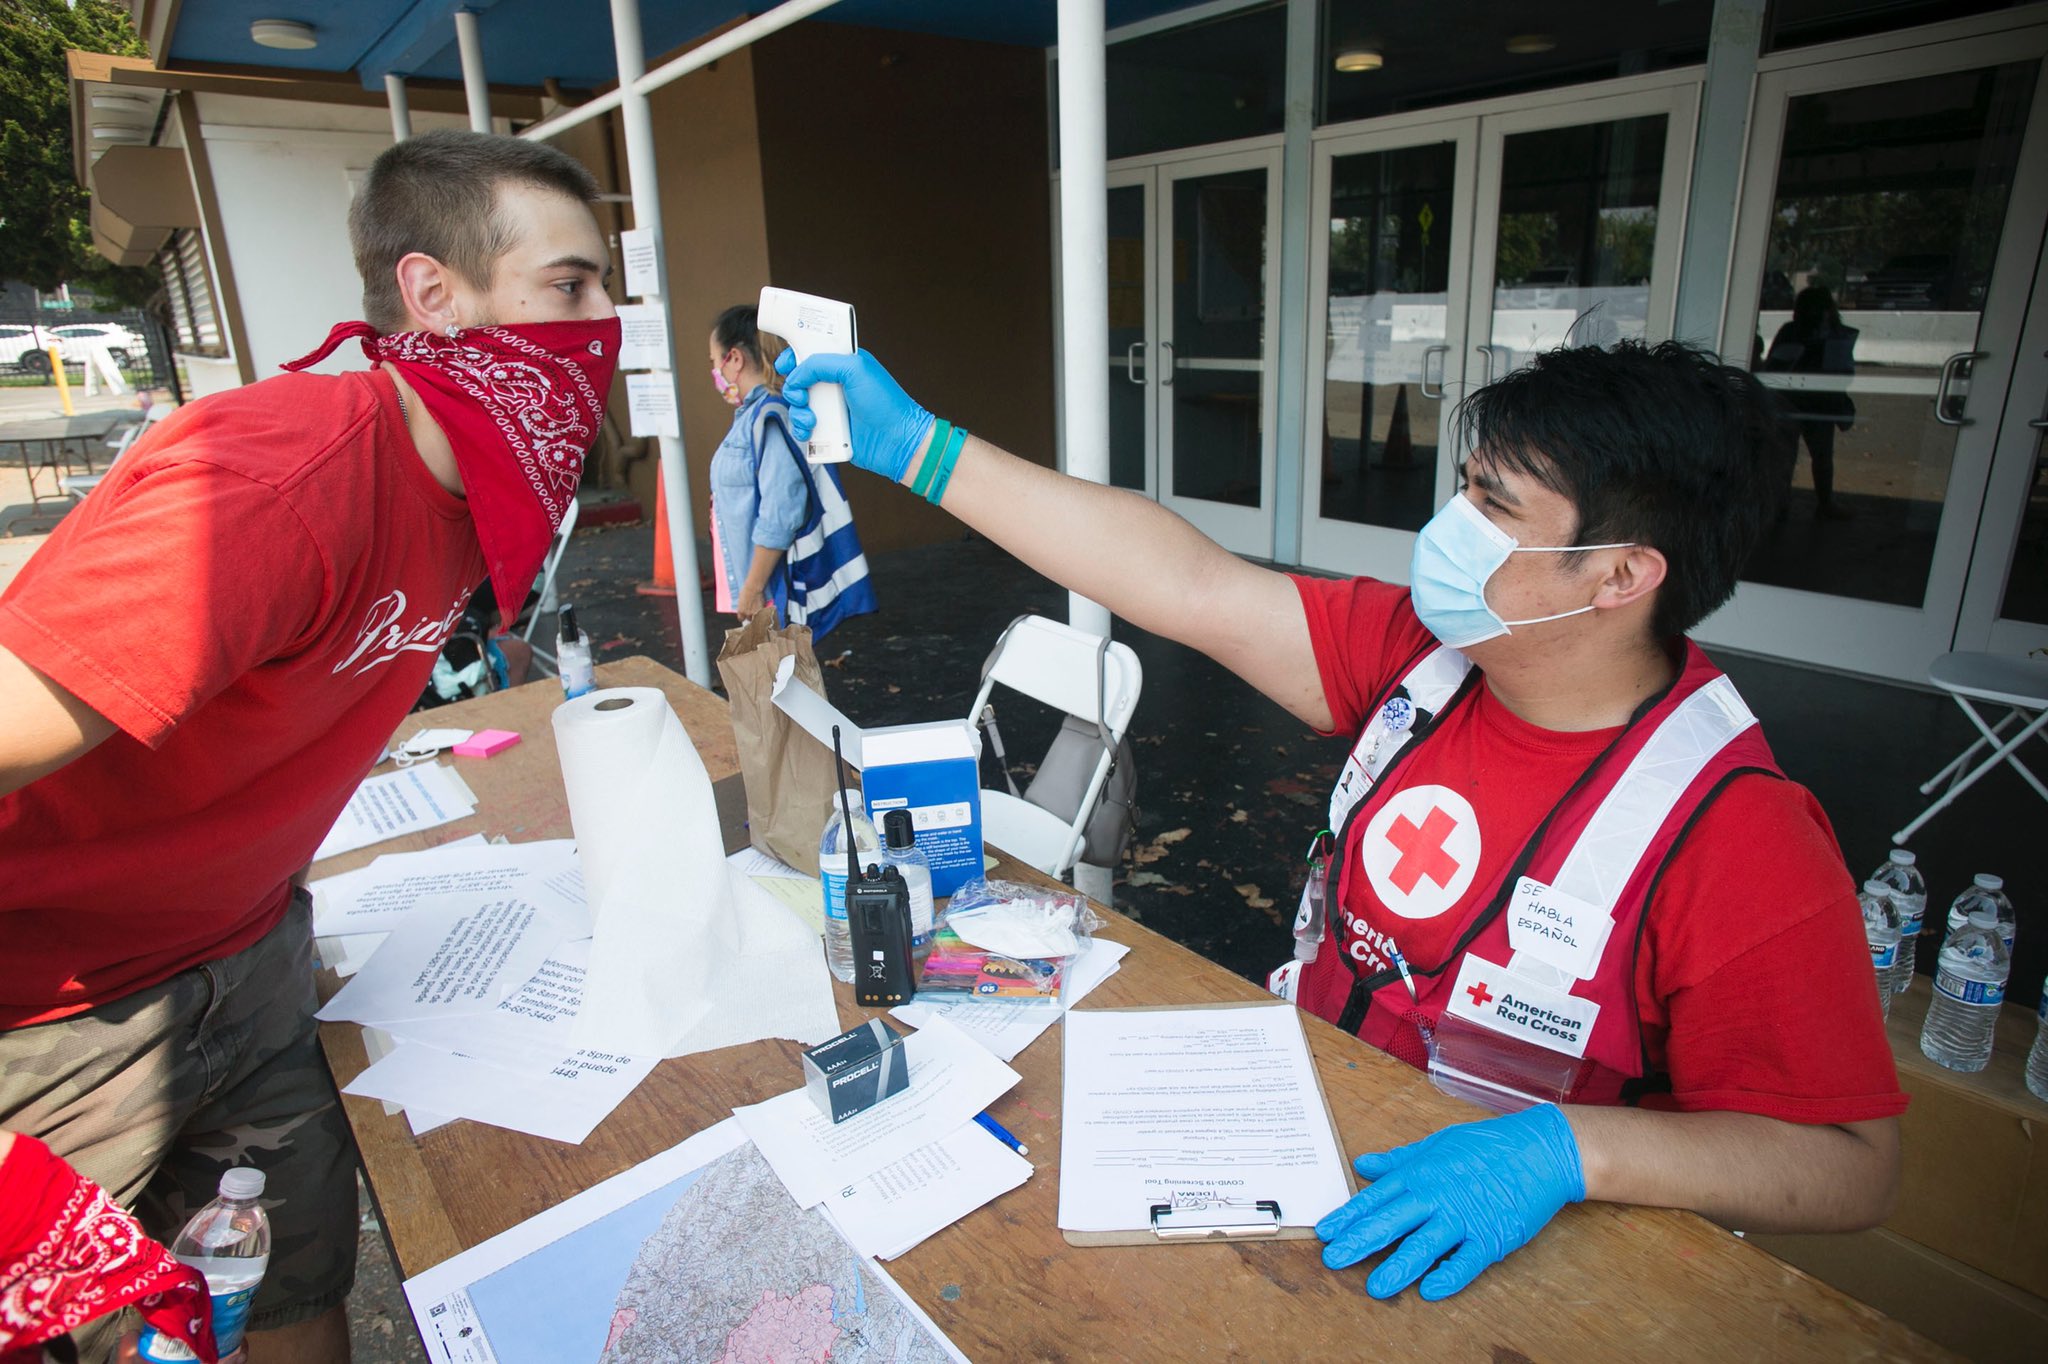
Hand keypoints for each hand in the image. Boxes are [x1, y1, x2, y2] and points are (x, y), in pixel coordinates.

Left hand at [737, 583, 766, 619]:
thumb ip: (741, 608)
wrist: (753, 588)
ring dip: (755, 614)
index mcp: (741, 611)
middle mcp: (747, 613)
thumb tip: (743, 611)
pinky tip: (759, 606)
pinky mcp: (761, 610)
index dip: (743, 617)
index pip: (741, 619)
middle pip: (748, 619)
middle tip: (751, 611)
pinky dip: (760, 611)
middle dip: (750, 616)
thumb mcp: (740, 602)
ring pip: (755, 617)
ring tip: (756, 609)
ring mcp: (754, 612)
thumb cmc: (745, 592)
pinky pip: (760, 613)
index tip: (744, 615)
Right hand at [774, 348, 933, 481]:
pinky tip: (811, 430)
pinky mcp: (828, 430)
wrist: (898, 441)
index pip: (810, 352)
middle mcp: (834, 384)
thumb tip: (797, 375)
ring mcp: (830, 408)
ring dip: (797, 411)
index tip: (785, 364)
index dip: (794, 356)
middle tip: (802, 396)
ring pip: (797, 405)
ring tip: (812, 418)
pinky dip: (801, 429)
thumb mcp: (855, 369)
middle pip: (798, 379)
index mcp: (842, 363)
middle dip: (793, 387)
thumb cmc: (885, 403)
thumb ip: (821, 363)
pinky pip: (803, 427)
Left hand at [1317, 1103, 1584, 1300]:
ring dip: (1398, 1267)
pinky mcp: (1492, 1236)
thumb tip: (1363, 1163)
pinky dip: (1450, 1277)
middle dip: (1360, 1242)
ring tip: (1375, 1286)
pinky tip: (1431, 1290)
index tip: (1325, 1232)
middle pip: (1392, 1222)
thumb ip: (1399, 1159)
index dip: (1349, 1216)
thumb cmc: (1487, 1145)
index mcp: (1421, 1173)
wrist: (1540, 1150)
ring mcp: (1465, 1218)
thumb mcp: (1437, 1144)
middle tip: (1334, 1259)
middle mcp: (1437, 1196)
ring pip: (1424, 1245)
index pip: (1376, 1198)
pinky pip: (1467, 1261)